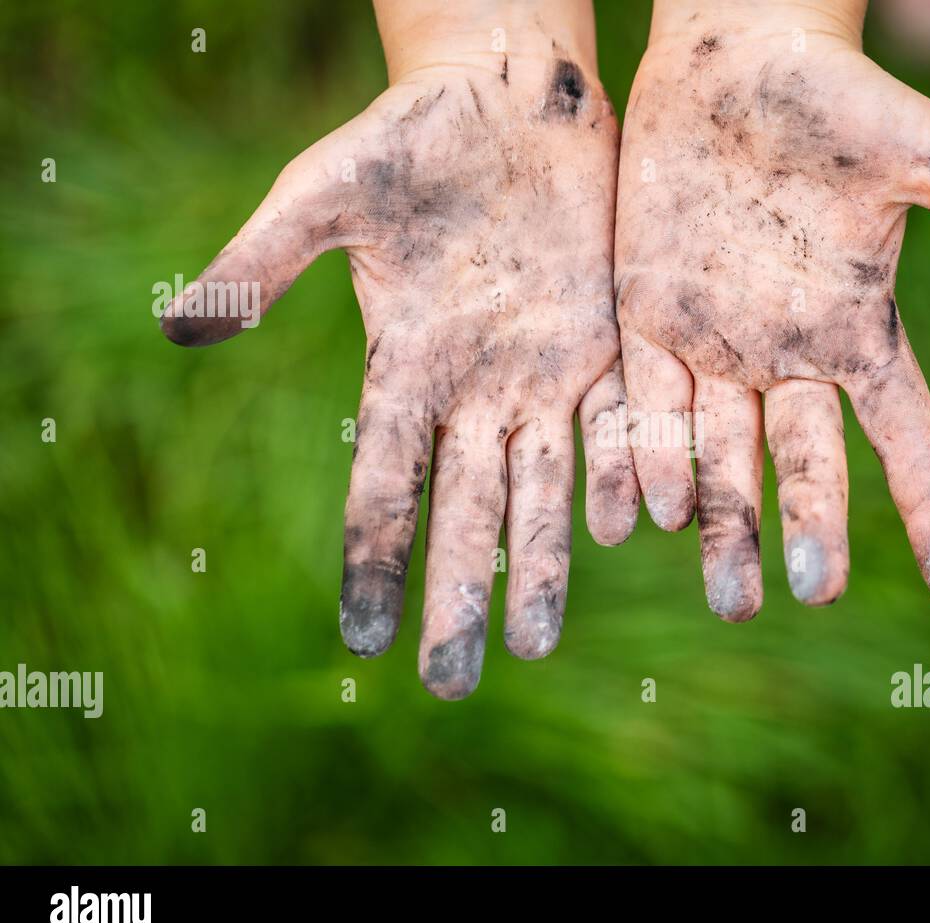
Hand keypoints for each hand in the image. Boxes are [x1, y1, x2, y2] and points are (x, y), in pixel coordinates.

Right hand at [162, 1, 636, 698]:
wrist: (511, 100)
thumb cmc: (407, 139)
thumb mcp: (324, 195)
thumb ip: (263, 263)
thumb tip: (176, 329)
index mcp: (405, 369)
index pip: (384, 486)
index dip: (375, 561)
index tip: (366, 640)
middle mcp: (475, 391)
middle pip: (464, 511)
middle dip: (458, 595)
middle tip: (451, 684)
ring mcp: (545, 375)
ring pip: (541, 489)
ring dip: (540, 564)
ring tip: (534, 644)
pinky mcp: (607, 345)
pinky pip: (616, 424)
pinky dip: (617, 474)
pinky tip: (621, 531)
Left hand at [614, 0, 929, 617]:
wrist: (734, 57)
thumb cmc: (844, 98)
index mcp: (860, 331)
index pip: (906, 439)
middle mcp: (788, 355)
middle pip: (805, 465)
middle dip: (811, 527)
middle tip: (814, 592)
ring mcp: (716, 343)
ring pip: (721, 455)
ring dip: (724, 524)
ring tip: (730, 597)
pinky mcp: (650, 318)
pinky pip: (649, 405)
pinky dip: (652, 458)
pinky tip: (652, 515)